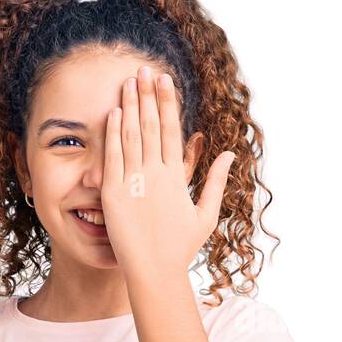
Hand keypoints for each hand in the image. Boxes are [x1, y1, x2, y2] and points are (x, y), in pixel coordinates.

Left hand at [102, 64, 235, 278]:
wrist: (155, 271)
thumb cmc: (180, 247)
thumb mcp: (205, 214)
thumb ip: (215, 182)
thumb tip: (228, 155)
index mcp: (177, 178)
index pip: (172, 131)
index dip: (168, 104)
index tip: (165, 81)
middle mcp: (156, 175)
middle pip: (151, 126)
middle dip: (148, 96)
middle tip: (145, 69)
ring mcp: (134, 183)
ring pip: (131, 136)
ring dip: (130, 106)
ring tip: (128, 82)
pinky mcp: (114, 194)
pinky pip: (113, 157)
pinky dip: (113, 134)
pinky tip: (113, 113)